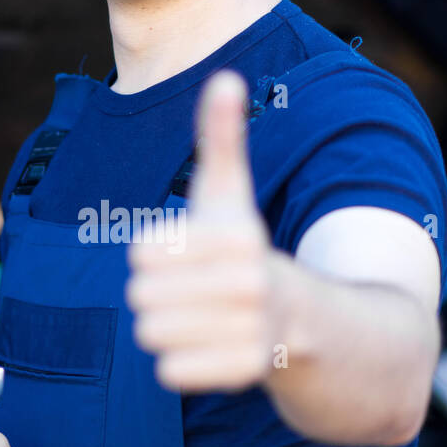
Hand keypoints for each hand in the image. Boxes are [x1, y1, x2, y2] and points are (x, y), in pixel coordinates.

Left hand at [125, 69, 276, 392]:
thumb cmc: (246, 251)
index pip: (141, 253)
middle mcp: (250, 283)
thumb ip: (222, 138)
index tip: (185, 257)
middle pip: (140, 295)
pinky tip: (205, 350)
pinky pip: (170, 372)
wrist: (306, 321)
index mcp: (238, 237)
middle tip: (190, 294)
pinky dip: (178, 364)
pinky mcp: (247, 370)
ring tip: (196, 321)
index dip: (153, 256)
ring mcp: (252, 329)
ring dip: (164, 330)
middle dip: (156, 295)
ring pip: (151, 334)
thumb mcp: (231, 196)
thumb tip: (225, 75)